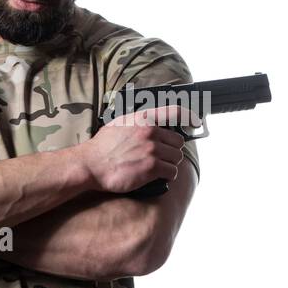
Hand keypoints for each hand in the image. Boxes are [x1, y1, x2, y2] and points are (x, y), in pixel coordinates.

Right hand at [80, 103, 197, 193]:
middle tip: (162, 156)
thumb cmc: (102, 146)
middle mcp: (151, 132)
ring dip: (169, 163)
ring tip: (156, 167)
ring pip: (176, 158)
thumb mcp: (119, 123)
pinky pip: (172, 171)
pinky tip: (157, 176)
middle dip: (172, 149)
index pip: (175, 112)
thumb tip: (152, 121)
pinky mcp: (152, 167)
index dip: (189, 117)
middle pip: (178, 141)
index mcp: (144, 119)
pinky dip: (167, 175)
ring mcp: (152, 150)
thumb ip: (138, 120)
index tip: (196, 122)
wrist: (91, 164)